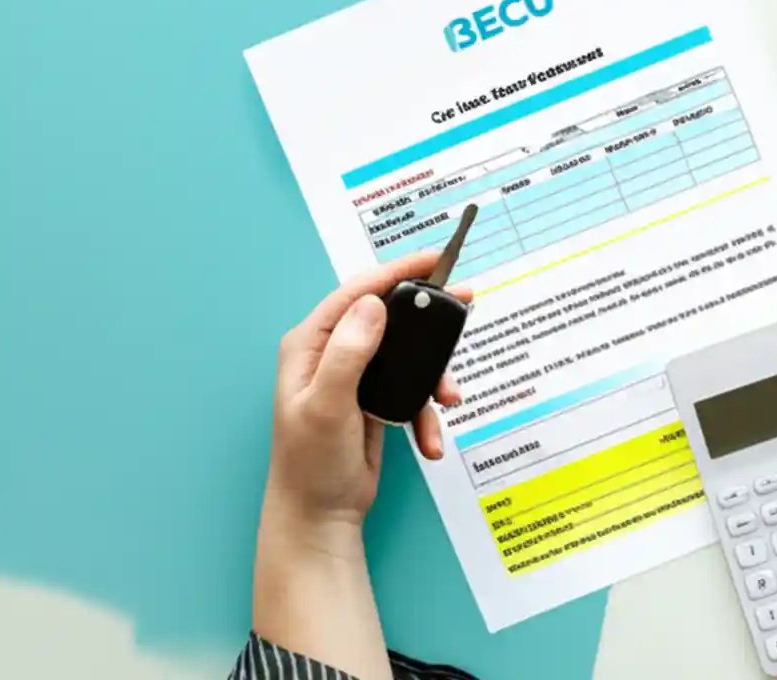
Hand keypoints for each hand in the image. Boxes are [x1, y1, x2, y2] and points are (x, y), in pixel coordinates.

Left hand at [266, 251, 472, 546]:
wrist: (321, 516)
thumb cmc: (311, 464)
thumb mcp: (327, 406)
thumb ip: (348, 353)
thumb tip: (374, 305)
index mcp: (311, 344)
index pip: (358, 293)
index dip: (397, 271)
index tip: (435, 260)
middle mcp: (333, 352)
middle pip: (391, 317)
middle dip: (429, 321)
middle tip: (465, 305)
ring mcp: (357, 376)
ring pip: (410, 355)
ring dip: (433, 378)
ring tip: (448, 400)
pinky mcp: (377, 400)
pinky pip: (413, 392)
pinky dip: (426, 415)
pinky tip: (429, 442)